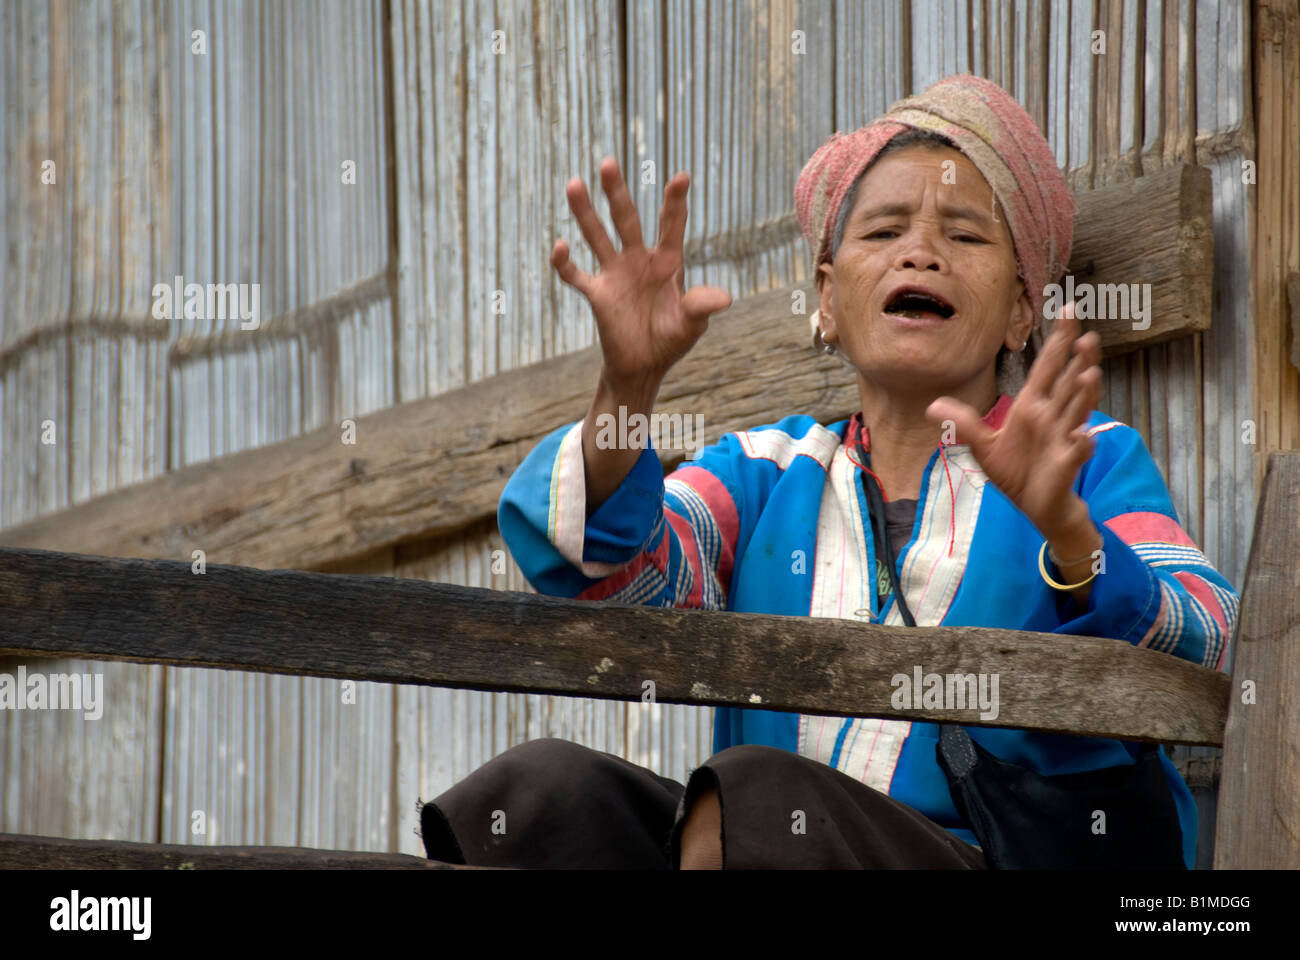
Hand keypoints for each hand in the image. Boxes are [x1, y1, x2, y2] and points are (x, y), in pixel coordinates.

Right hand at [551, 157, 732, 393]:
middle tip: (607, 162)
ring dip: (585, 213)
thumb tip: (725, 299)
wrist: (644, 367)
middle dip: (617, 193)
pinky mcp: (597, 294)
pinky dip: (566, 263)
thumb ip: (701, 307)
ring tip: (574, 184)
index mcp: (667, 263)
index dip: (675, 202)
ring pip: (597, 237)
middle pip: (627, 220)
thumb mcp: (692, 325)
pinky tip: (560, 247)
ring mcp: (615, 275)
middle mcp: (639, 261)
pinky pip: (576, 275)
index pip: (672, 226)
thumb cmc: (672, 340)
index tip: (681, 177)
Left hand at [925, 302, 1102, 538]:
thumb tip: (932, 406)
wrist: (1035, 507)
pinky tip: (1084, 437)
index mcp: (1033, 408)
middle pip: (1067, 384)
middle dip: (1079, 361)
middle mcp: (1052, 418)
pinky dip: (1080, 446)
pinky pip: (1075, 454)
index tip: (1069, 311)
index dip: (1058, 341)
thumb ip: (964, 423)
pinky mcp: (1065, 466)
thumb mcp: (984, 446)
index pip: (1047, 368)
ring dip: (1084, 395)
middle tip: (1089, 337)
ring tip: (1090, 374)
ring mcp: (1062, 440)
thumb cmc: (1016, 472)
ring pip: (1076, 412)